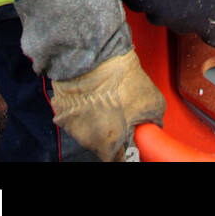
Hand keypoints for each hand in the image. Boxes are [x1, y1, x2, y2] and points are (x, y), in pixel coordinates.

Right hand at [49, 49, 164, 161]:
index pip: (120, 160)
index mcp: (109, 143)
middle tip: (122, 113)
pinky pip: (75, 115)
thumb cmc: (119, 77)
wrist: (94, 54)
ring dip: (98, 119)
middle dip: (113, 132)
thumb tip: (154, 125)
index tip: (132, 143)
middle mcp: (88, 140)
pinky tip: (93, 93)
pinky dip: (83, 107)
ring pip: (89, 130)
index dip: (128, 152)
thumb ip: (154, 121)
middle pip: (103, 145)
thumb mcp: (153, 101)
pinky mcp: (60, 110)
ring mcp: (72, 126)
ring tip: (107, 97)